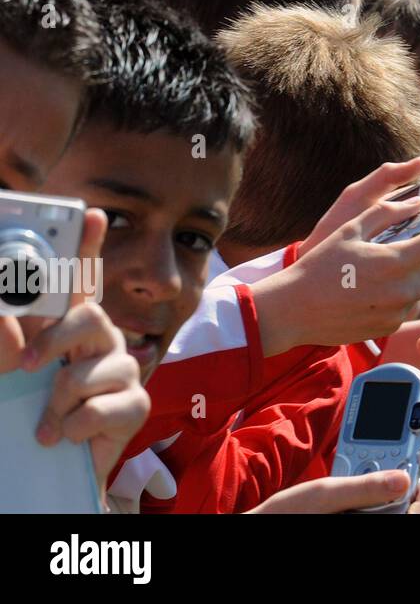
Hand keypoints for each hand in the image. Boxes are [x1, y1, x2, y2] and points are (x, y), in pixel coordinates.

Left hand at [12, 207, 148, 495]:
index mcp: (72, 332)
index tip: (91, 214)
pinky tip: (67, 437)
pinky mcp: (135, 406)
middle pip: (92, 317)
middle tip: (28, 368)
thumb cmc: (29, 420)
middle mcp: (102, 344)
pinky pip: (107, 406)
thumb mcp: (9, 378)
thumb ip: (5, 343)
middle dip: (55, 341)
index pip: (82, 283)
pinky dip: (76, 426)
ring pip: (92, 370)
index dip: (88, 247)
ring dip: (59, 403)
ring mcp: (123, 373)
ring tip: (48, 425)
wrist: (50, 475)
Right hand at [247, 470, 412, 513]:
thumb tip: (402, 479)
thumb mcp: (323, 494)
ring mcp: (360, 528)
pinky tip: (362, 492)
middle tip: (405, 473)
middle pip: (402, 517)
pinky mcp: (352, 526)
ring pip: (388, 518)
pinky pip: (371, 518)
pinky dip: (372, 506)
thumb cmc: (286, 516)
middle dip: (407, 497)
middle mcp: (367, 531)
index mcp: (368, 528)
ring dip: (388, 500)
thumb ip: (363, 487)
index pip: (412, 519)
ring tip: (379, 477)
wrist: (259, 528)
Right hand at [254, 172, 419, 356]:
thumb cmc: (320, 264)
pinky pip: (409, 309)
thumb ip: (387, 212)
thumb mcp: (351, 228)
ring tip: (405, 268)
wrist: (293, 311)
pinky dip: (405, 297)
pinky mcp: (389, 327)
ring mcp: (397, 313)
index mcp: (395, 261)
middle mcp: (402, 290)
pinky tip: (383, 288)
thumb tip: (418, 202)